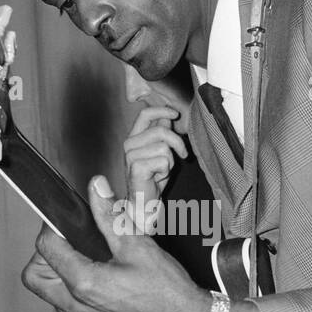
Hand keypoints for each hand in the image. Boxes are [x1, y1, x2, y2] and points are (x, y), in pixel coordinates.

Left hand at [22, 175, 211, 311]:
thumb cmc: (169, 291)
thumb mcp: (138, 245)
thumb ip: (110, 216)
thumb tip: (96, 188)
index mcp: (85, 283)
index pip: (46, 249)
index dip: (51, 228)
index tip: (64, 222)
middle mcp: (78, 309)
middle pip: (34, 278)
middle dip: (44, 257)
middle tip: (67, 245)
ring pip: (50, 298)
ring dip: (58, 278)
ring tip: (83, 263)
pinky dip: (74, 297)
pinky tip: (98, 286)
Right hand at [123, 105, 186, 232]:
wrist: (144, 201)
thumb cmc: (153, 177)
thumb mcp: (160, 151)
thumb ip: (161, 133)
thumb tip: (168, 116)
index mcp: (134, 137)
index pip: (145, 114)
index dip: (162, 110)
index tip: (176, 114)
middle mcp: (129, 144)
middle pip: (161, 130)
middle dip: (178, 143)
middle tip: (182, 155)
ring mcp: (131, 155)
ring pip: (164, 147)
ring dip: (170, 160)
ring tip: (162, 169)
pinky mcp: (136, 167)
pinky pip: (163, 161)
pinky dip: (166, 170)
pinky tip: (157, 177)